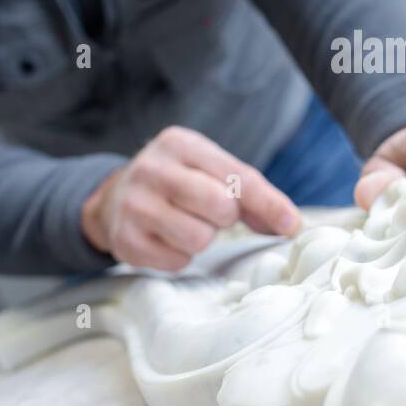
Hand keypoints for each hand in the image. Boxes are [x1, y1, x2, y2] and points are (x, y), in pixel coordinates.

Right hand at [81, 126, 300, 270]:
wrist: (114, 198)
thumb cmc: (179, 182)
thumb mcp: (210, 170)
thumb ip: (251, 193)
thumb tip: (290, 224)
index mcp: (180, 144)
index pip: (236, 176)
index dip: (268, 203)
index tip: (291, 226)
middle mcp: (152, 170)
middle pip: (220, 206)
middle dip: (225, 217)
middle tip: (212, 214)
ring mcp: (134, 206)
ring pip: (199, 238)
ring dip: (203, 238)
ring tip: (187, 224)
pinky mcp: (126, 241)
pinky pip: (178, 261)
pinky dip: (181, 256)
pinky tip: (167, 238)